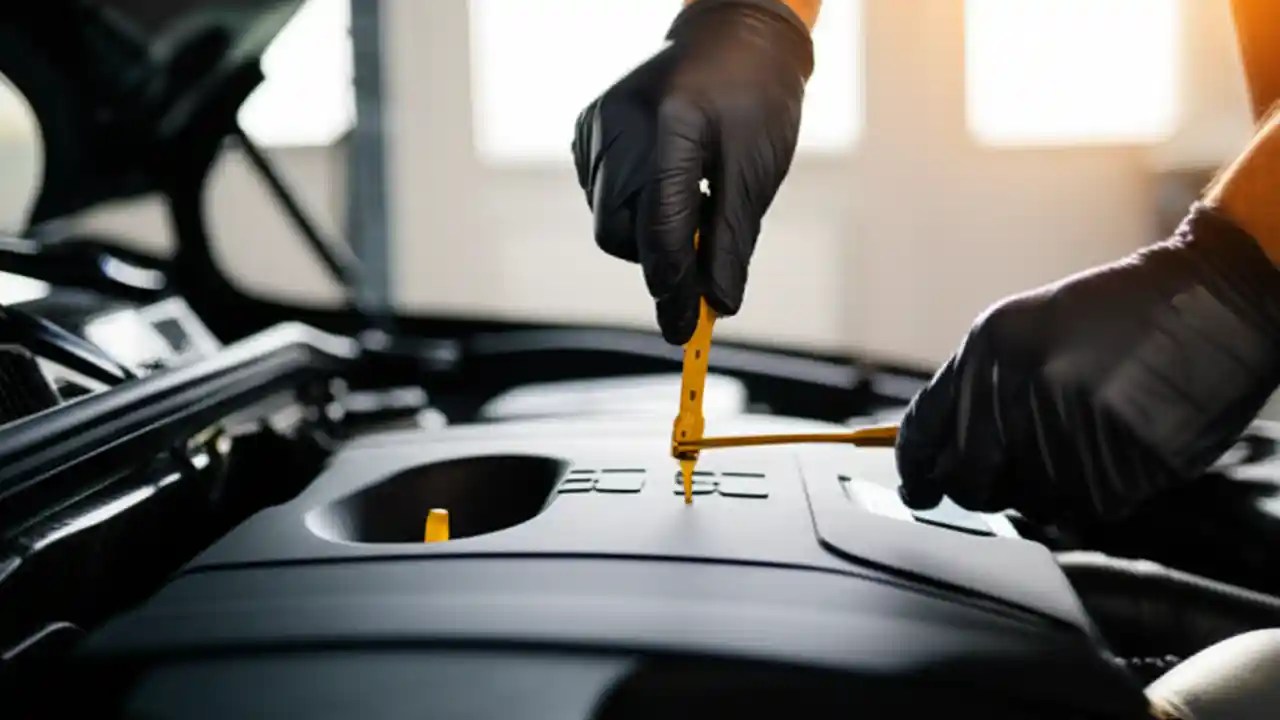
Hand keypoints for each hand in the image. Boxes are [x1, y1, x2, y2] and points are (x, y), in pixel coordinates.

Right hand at [572, 0, 813, 343]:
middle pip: (618, 232)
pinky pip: (600, 194)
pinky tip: (669, 181)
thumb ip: (732, 239)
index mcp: (671, 127)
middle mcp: (621, 124)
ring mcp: (597, 124)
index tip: (684, 331)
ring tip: (696, 199)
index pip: (660, 229)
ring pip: (608, 218)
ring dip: (648, 231)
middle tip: (702, 257)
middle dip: (657, 259)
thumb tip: (718, 304)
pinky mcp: (588, 128)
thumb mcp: (757, 169)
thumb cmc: (756, 97)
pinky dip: (633, 206)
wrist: (733, 35)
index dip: (673, 289)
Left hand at [896, 205, 1279, 522]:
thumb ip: (978, 389)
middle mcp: (1019, 391)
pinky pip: (1085, 510)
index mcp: (988, 352)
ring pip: (1030, 503)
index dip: (915, 471)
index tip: (918, 489)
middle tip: (1007, 477)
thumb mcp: (1027, 329)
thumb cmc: (1118, 314)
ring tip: (1083, 441)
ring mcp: (1069, 431)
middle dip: (983, 488)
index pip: (924, 432)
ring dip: (1049, 490)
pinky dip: (1098, 493)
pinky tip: (1117, 450)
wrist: (1210, 301)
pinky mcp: (1119, 465)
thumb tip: (935, 461)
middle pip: (970, 482)